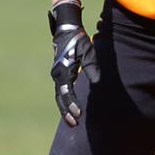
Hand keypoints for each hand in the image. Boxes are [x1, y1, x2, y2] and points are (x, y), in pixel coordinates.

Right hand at [47, 0, 97, 125]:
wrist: (66, 30)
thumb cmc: (78, 40)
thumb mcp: (87, 50)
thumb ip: (91, 65)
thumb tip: (97, 81)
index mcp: (63, 70)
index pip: (67, 92)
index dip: (72, 104)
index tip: (79, 113)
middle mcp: (58, 75)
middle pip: (60, 98)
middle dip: (66, 112)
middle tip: (74, 124)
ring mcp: (58, 75)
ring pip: (60, 97)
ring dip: (65, 109)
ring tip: (73, 122)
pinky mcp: (61, 75)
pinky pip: (62, 92)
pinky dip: (65, 102)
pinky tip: (71, 110)